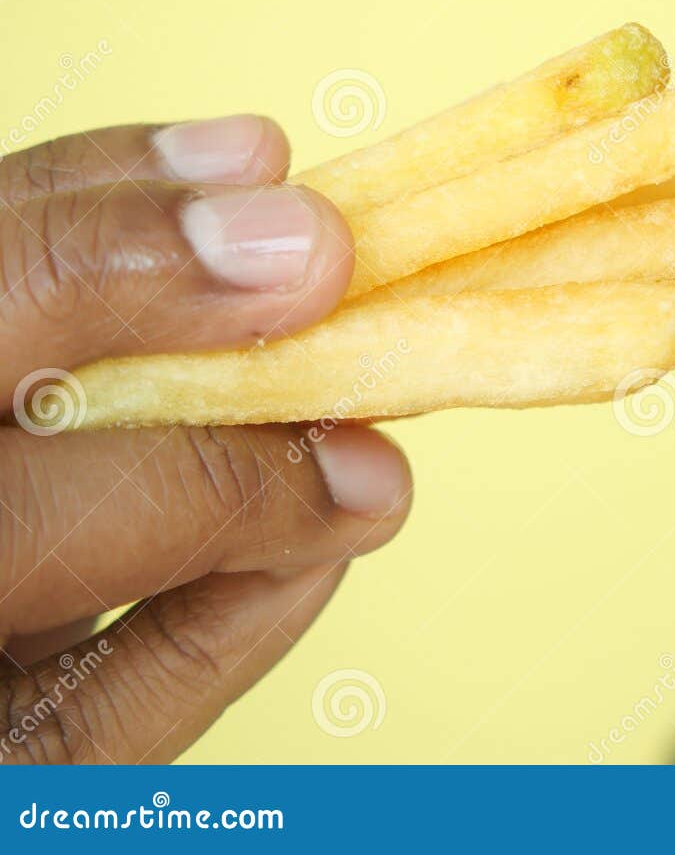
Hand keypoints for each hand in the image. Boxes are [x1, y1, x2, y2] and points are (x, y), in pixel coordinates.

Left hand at [0, 115, 411, 763]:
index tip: (366, 469)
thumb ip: (189, 645)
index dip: (238, 482)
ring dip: (111, 191)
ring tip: (254, 165)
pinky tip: (174, 172)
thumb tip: (349, 492)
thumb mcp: (47, 770)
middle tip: (313, 248)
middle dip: (143, 265)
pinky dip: (68, 192)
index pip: (69, 516)